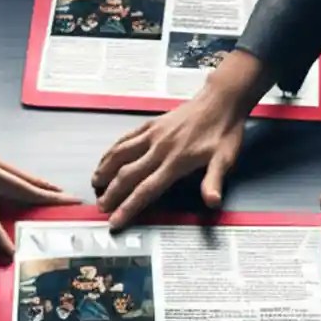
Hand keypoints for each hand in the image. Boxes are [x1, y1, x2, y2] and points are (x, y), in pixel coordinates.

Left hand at [0, 137, 80, 256]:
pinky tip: (8, 191)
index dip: (56, 198)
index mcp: (0, 174)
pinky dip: (15, 185)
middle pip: (30, 181)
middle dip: (49, 191)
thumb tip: (10, 251)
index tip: (76, 201)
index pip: (35, 190)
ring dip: (33, 187)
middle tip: (66, 199)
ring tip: (45, 195)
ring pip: (16, 177)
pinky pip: (3, 176)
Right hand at [93, 77, 254, 230]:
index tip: (115, 220)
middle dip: (112, 193)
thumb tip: (212, 201)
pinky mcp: (151, 124)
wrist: (221, 100)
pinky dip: (113, 149)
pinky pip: (126, 138)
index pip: (146, 190)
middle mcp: (160, 148)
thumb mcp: (225, 159)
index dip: (129, 207)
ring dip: (106, 169)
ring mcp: (153, 135)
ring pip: (121, 154)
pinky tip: (106, 157)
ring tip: (95, 183)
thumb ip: (214, 181)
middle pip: (128, 174)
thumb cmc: (224, 130)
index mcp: (176, 161)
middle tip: (100, 207)